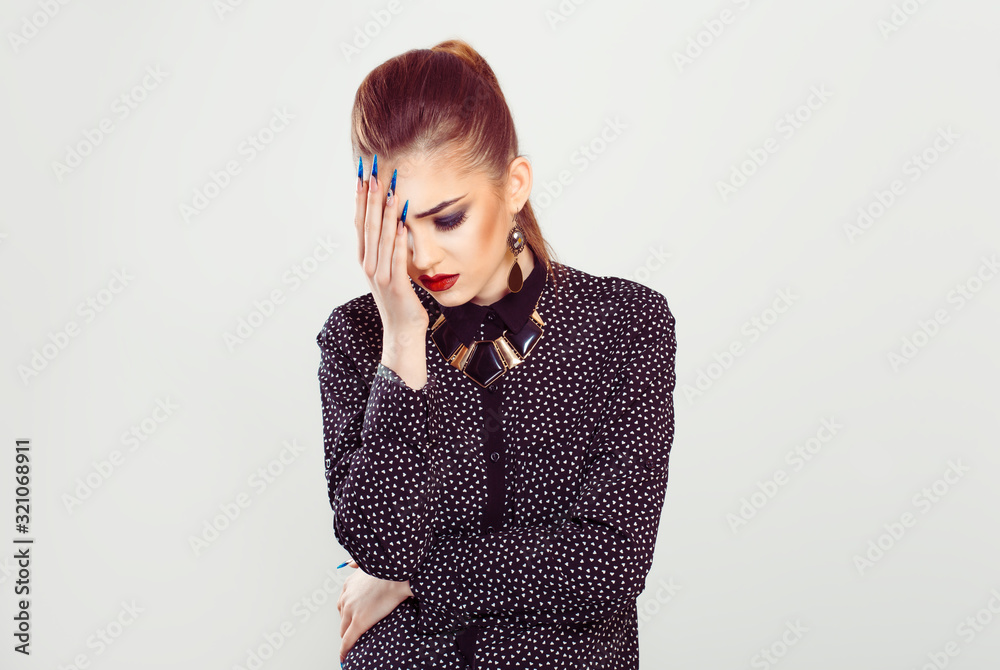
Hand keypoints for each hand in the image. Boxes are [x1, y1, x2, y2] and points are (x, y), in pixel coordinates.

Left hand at [337, 559, 412, 663]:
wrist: (397, 577)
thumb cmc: (389, 571)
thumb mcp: (367, 564)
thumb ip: (357, 565)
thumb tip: (349, 563)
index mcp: (349, 585)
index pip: (344, 604)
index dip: (349, 613)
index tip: (354, 617)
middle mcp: (346, 597)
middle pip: (343, 618)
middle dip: (348, 624)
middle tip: (357, 630)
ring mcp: (351, 610)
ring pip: (344, 629)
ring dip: (348, 636)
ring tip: (353, 644)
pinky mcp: (359, 622)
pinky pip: (348, 640)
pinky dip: (345, 650)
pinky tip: (344, 657)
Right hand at [355, 161, 428, 343]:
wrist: (402, 331)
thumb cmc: (398, 300)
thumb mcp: (388, 270)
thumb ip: (386, 248)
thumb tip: (392, 220)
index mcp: (366, 259)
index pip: (361, 223)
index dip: (361, 199)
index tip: (363, 176)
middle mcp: (369, 265)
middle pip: (369, 226)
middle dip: (371, 199)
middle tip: (373, 174)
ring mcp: (381, 276)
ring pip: (383, 239)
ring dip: (387, 214)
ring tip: (391, 192)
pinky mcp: (397, 286)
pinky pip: (398, 259)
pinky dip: (400, 241)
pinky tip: (404, 224)